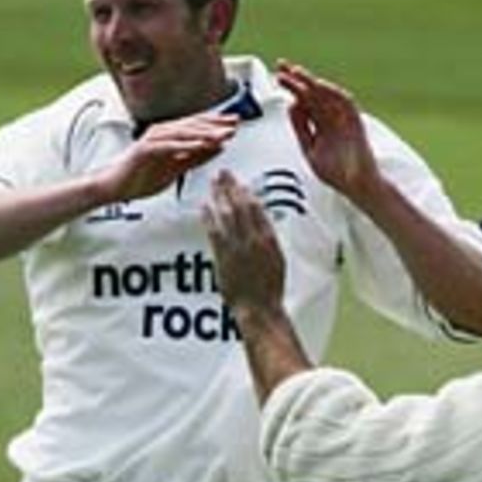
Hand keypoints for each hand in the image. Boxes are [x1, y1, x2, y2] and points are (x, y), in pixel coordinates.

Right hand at [97, 113, 239, 203]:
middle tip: (235, 123)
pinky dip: (185, 145)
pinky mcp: (145, 150)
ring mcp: (153, 140)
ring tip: (222, 135)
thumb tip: (218, 148)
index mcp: (170, 136)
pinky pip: (169, 146)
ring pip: (183, 133)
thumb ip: (195, 158)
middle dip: (215, 124)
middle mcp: (162, 133)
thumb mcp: (175, 168)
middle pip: (193, 125)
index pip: (197, 126)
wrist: (115, 187)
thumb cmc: (141, 178)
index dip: (217, 124)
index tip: (236, 123)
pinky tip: (200, 145)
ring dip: (204, 133)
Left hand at [203, 170, 286, 312]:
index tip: (240, 182)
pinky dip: (209, 216)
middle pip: (240, 205)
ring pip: (227, 214)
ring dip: (219, 195)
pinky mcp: (223, 257)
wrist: (259, 308)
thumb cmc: (270, 289)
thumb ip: (268, 241)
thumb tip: (262, 226)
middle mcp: (253, 239)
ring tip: (214, 183)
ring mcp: (237, 247)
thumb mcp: (277, 260)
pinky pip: (214, 231)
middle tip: (223, 173)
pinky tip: (204, 205)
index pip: (256, 207)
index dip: (246, 191)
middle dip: (231, 186)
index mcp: (268, 238)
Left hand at [276, 59, 380, 201]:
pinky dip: (332, 92)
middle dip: (296, 79)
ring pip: (325, 95)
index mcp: (319, 125)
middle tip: (281, 66)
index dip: (291, 89)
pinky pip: (344, 102)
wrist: (357, 185)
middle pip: (312, 94)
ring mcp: (342, 118)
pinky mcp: (355, 120)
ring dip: (312, 82)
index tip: (277, 78)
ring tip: (296, 72)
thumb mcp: (310, 150)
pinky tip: (319, 85)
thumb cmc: (335, 173)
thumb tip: (291, 106)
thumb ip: (301, 129)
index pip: (303, 102)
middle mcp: (330, 118)